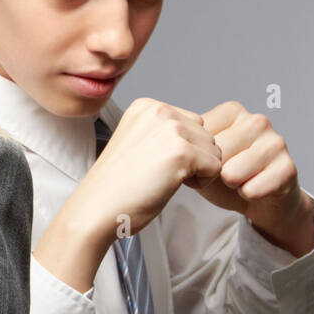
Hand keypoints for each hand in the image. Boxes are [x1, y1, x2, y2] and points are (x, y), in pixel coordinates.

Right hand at [36, 97, 222, 292]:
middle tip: (160, 173)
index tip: (153, 161)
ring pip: (214, 150)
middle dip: (193, 156)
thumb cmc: (117, 184)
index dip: (181, 147)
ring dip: (198, 169)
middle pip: (206, 133)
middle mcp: (159, 110)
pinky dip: (201, 182)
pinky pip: (216, 167)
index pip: (191, 122)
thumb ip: (164, 131)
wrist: (97, 208)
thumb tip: (200, 134)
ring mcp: (171, 129)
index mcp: (145, 106)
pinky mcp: (182, 151)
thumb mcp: (138, 141)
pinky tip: (172, 185)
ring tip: (165, 179)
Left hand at [193, 100, 313, 254]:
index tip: (200, 162)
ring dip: (227, 185)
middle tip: (218, 177)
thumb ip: (180, 144)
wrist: (256, 198)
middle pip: (214, 153)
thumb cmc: (222, 174)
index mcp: (232, 112)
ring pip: (233, 171)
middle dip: (209, 173)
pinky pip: (253, 188)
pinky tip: (249, 191)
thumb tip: (155, 140)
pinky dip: (245, 195)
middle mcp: (257, 122)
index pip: (199, 136)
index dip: (193, 157)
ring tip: (234, 182)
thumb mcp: (196, 155)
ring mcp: (276, 142)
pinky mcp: (288, 167)